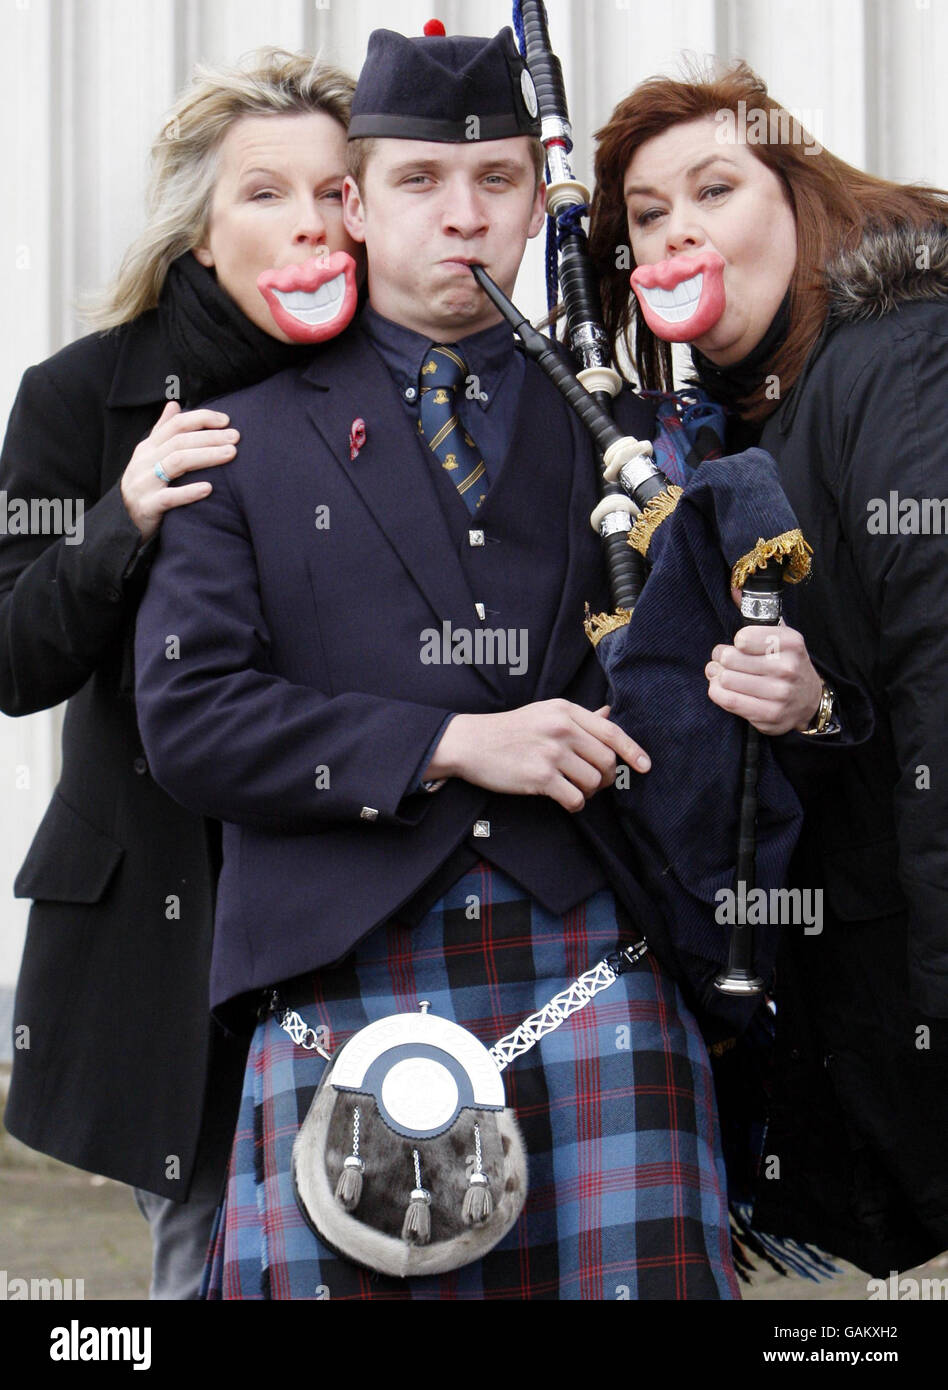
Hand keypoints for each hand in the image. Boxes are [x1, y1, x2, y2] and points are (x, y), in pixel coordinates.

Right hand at [120, 401, 238, 542]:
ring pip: (177, 463)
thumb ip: (161, 431)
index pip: (176, 425)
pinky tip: (209, 488)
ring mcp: (144, 484)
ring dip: (206, 456)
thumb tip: (174, 404)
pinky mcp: (147, 507)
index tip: (227, 420)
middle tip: (236, 437)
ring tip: (230, 454)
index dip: (201, 419)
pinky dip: (189, 492)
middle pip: (180, 442)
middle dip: (210, 437)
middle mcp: (144, 462)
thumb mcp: (149, 457)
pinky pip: (169, 498)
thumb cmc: (145, 487)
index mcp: (148, 448)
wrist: (123, 523)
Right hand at [423, 700, 650, 812]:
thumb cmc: (510, 729)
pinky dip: (574, 804)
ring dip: (588, 792)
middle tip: (591, 782)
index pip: (611, 732)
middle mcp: (562, 729)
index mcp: (565, 711)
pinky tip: (563, 800)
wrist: (471, 742)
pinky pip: (575, 798)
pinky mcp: (540, 777)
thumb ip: (579, 717)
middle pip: (606, 760)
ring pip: (593, 782)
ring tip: (572, 789)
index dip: (632, 751)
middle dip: (604, 777)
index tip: (645, 766)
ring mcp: (551, 752)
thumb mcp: (545, 713)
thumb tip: (609, 714)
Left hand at [705, 607, 823, 734]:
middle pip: (730, 659)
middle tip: (723, 661)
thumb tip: (733, 589)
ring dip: (717, 676)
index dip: (734, 642)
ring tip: (721, 674)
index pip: (743, 637)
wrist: (808, 701)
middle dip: (720, 659)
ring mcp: (779, 694)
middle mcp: (787, 667)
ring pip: (726, 680)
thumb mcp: (780, 635)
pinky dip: (717, 692)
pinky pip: (728, 700)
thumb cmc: (787, 663)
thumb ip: (756, 613)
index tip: (739, 645)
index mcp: (791, 642)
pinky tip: (722, 688)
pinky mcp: (768, 715)